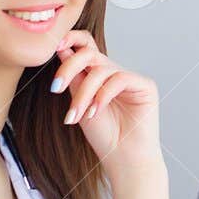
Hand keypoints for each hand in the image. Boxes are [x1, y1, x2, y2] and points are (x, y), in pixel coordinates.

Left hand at [50, 29, 161, 175]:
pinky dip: (102, 95)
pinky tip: (95, 112)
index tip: (53, 47)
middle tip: (56, 87)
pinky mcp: (145, 86)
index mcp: (98, 75)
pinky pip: (119, 79)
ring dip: (84, 93)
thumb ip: (73, 78)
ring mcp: (131, 79)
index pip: (85, 46)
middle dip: (69, 68)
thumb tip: (61, 49)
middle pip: (90, 53)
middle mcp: (115, 73)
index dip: (70, 39)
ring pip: (101, 69)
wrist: (124, 159)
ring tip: (76, 115)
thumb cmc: (103, 136)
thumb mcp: (79, 103)